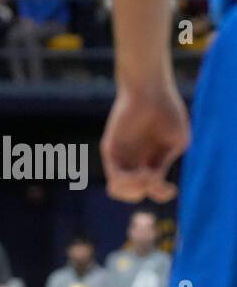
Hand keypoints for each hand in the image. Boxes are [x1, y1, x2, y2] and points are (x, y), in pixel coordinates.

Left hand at [100, 83, 188, 202]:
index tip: (170, 188)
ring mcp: (120, 158)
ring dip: (134, 190)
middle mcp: (133, 162)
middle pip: (130, 194)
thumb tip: (152, 183)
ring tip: (146, 174)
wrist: (150, 92)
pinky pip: (114, 177)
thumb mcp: (176, 141)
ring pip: (117, 191)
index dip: (161, 195)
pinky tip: (143, 171)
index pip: (149, 190)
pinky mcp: (110, 151)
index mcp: (149, 161)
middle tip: (153, 176)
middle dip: (143, 192)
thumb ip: (165, 164)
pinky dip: (130, 181)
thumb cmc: (167, 112)